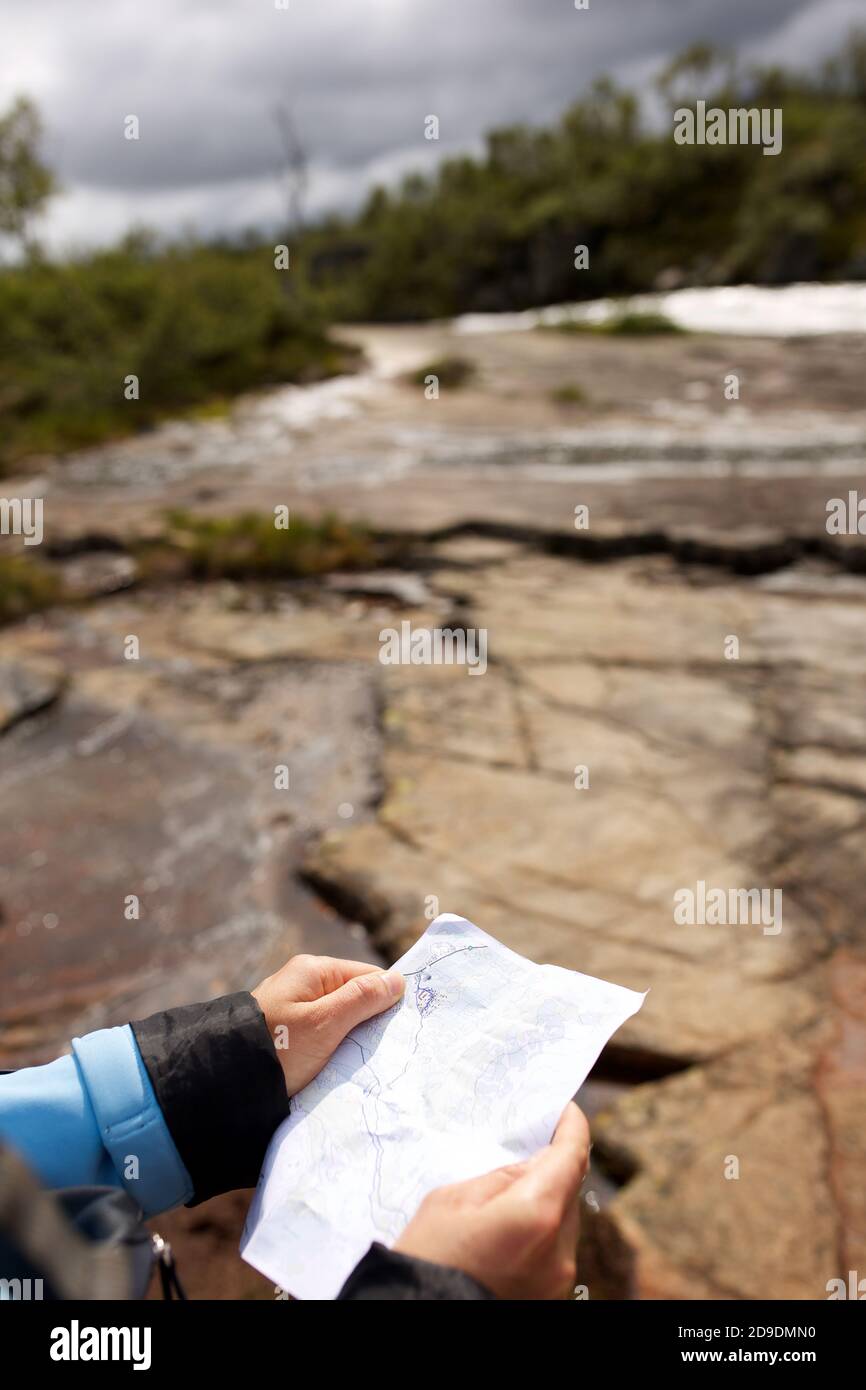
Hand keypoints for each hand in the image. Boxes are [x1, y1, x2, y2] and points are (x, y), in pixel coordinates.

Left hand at [252, 954, 403, 1095]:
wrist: (227, 1079)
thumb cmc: (279, 1046)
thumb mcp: (325, 1023)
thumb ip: (361, 999)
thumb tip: (397, 980)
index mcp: (313, 970)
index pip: (367, 975)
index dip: (386, 999)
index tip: (400, 1028)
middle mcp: (303, 982)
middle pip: (353, 995)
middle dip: (369, 1020)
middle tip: (383, 1048)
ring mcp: (294, 1005)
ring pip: (339, 1016)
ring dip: (351, 1036)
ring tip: (363, 1058)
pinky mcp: (288, 1029)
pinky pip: (322, 1031)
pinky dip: (333, 1045)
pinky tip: (339, 1062)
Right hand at [394, 1101, 589, 1298]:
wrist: (419, 1315)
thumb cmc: (428, 1259)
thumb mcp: (452, 1201)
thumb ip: (501, 1178)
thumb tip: (533, 1166)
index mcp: (536, 1214)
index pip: (572, 1156)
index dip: (572, 1127)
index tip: (565, 1110)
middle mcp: (559, 1249)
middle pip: (569, 1191)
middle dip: (551, 1170)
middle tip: (524, 1156)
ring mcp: (559, 1279)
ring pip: (563, 1223)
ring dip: (546, 1205)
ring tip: (506, 1204)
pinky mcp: (551, 1297)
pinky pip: (555, 1253)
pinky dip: (540, 1235)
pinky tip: (508, 1235)